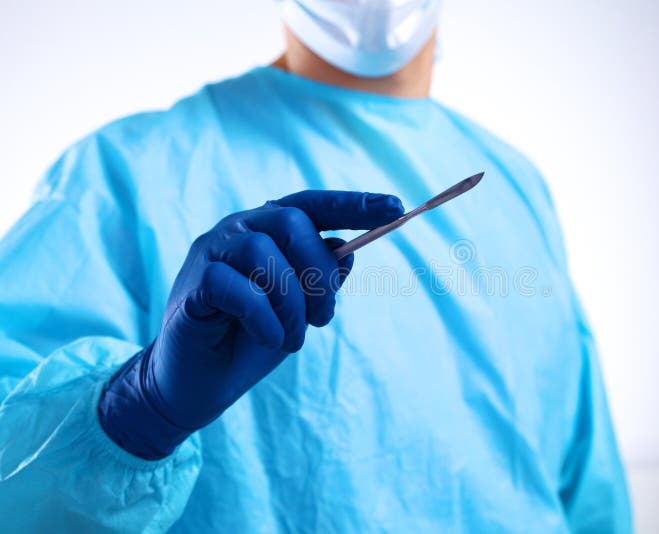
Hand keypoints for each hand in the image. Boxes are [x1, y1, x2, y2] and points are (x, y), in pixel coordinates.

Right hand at [98, 190, 403, 458]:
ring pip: (263, 253)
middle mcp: (239, 230)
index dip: (354, 204)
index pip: (313, 205)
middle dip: (319, 273)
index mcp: (268, 230)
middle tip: (323, 319)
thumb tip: (349, 252)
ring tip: (290, 339)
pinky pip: (235, 286)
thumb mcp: (301, 311)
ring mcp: (211, 252)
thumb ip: (323, 280)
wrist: (201, 384)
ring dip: (291, 302)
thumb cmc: (252, 340)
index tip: (397, 206)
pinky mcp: (192, 283)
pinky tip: (268, 338)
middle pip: (291, 221)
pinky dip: (262, 317)